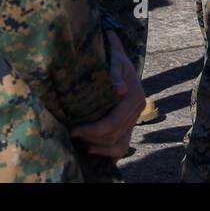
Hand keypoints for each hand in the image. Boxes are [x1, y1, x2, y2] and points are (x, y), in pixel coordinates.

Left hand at [70, 32, 145, 157]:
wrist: (118, 60)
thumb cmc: (113, 58)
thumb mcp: (115, 59)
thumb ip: (115, 71)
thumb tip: (120, 90)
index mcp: (135, 98)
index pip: (113, 123)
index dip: (92, 130)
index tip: (73, 129)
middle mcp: (138, 111)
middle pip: (114, 136)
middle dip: (91, 137)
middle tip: (72, 132)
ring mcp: (134, 120)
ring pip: (118, 145)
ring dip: (98, 146)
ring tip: (80, 140)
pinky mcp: (129, 125)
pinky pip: (121, 147)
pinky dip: (107, 152)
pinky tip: (90, 147)